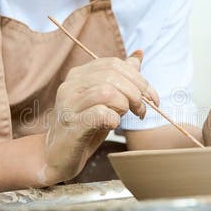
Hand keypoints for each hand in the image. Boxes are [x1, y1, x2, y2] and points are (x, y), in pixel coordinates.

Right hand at [40, 51, 157, 184]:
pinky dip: (113, 119)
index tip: (152, 97)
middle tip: (141, 111)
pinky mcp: (71, 125)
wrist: (58, 156)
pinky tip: (112, 125)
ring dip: (124, 105)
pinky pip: (100, 113)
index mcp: (79, 75)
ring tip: (124, 117)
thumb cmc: (84, 127)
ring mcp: (68, 104)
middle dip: (135, 93)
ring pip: (106, 91)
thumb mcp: (105, 100)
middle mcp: (70, 85)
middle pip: (112, 76)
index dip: (138, 79)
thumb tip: (139, 54)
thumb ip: (121, 78)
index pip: (114, 64)